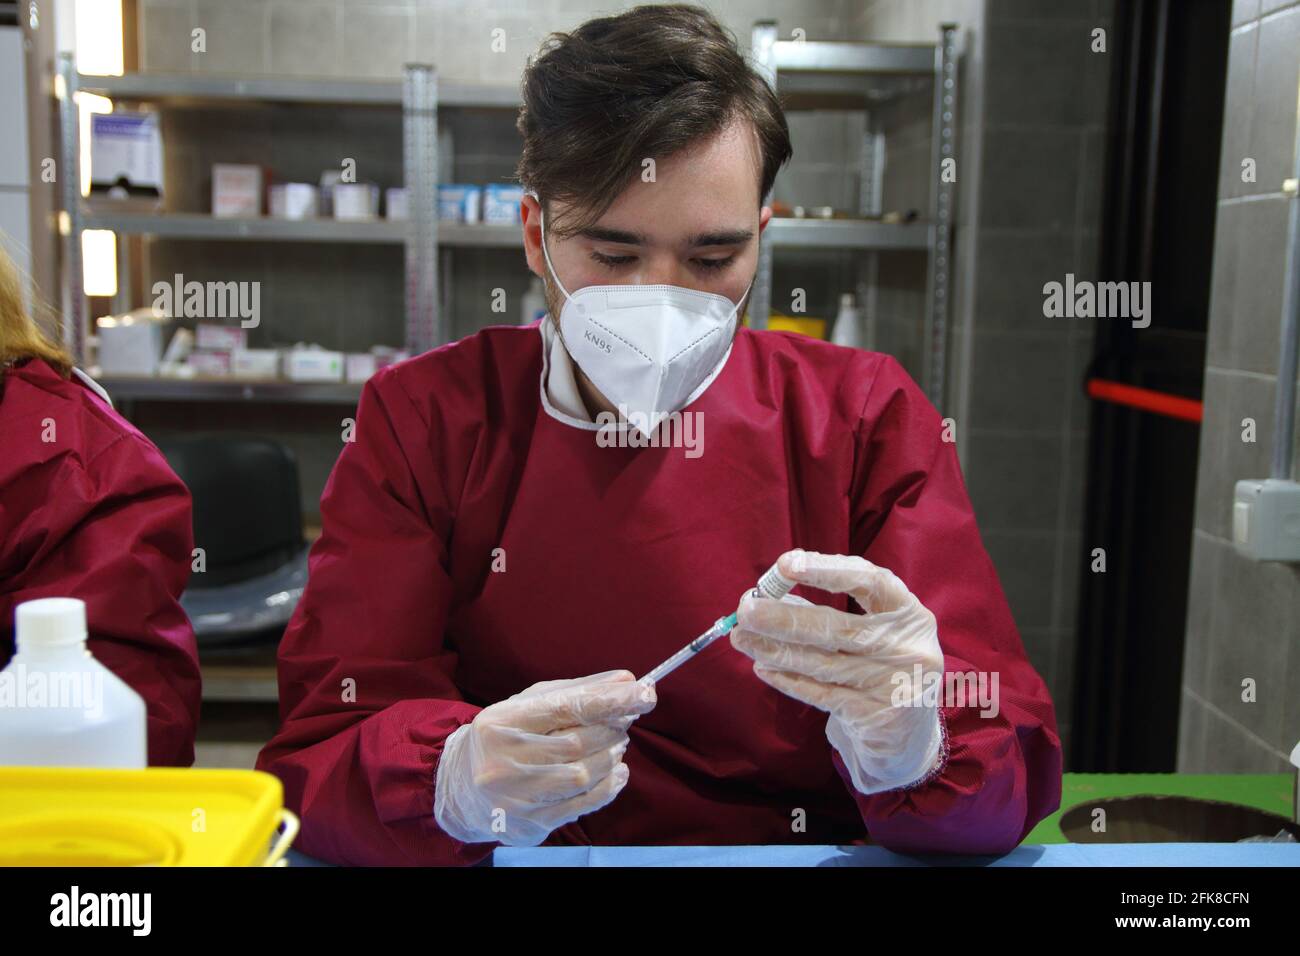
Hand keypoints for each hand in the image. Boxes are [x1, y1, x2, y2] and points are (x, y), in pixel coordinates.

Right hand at [434, 669, 654, 845]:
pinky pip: (583, 804)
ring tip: (615, 744)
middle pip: (578, 742)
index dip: (610, 700)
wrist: (461, 789)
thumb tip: (627, 680)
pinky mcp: (531, 825)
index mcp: (502, 722)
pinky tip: (616, 772)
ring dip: (612, 756)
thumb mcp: (530, 704)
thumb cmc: (505, 737)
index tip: (645, 691)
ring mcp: (517, 798)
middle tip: (626, 719)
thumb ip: (578, 690)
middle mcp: (505, 762)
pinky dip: (609, 785)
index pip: (566, 707)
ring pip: (583, 774)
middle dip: (612, 728)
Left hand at [731, 550, 945, 794]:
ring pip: (821, 663)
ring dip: (774, 649)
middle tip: (745, 609)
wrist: (907, 736)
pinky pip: (819, 693)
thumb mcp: (870, 632)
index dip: (828, 569)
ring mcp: (893, 683)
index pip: (870, 581)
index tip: (785, 565)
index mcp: (909, 613)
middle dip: (784, 617)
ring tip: (741, 638)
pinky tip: (763, 667)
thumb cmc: (880, 667)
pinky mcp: (874, 716)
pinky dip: (787, 679)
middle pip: (837, 627)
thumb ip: (828, 612)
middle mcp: (906, 647)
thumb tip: (769, 595)